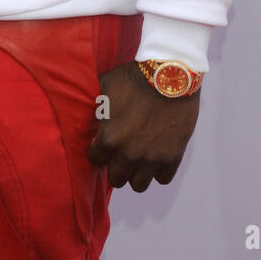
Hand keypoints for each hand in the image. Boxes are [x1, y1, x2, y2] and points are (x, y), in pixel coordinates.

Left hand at [87, 60, 199, 192]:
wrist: (170, 74)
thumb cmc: (134, 78)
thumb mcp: (104, 88)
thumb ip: (93, 107)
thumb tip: (87, 116)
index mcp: (109, 139)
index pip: (96, 160)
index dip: (99, 151)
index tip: (104, 144)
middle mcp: (129, 155)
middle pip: (116, 179)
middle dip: (116, 166)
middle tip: (122, 153)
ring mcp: (152, 159)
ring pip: (138, 185)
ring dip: (137, 173)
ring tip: (139, 158)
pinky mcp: (173, 157)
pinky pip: (163, 179)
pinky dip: (159, 170)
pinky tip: (156, 155)